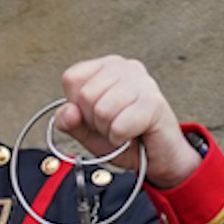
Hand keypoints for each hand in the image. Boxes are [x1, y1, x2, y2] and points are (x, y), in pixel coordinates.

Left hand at [55, 56, 201, 187]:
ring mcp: (142, 82)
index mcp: (105, 67)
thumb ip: (68, 120)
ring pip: (102, 110)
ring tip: (124, 127)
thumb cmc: (123, 136)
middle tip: (113, 123)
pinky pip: (119, 126)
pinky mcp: (154, 102)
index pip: (71, 78)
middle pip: (85, 96)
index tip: (96, 114)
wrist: (155, 157)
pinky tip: (133, 133)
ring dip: (109, 130)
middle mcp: (125, 67)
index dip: (77, 105)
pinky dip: (121, 138)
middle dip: (94, 120)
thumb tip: (68, 112)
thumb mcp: (86, 130)